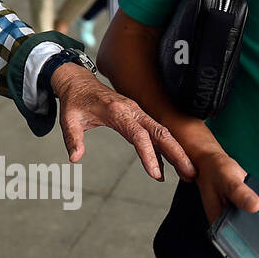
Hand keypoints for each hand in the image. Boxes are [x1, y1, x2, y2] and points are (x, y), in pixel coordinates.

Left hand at [50, 63, 194, 180]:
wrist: (78, 82)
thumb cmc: (75, 100)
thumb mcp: (68, 119)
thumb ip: (72, 138)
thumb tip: (75, 158)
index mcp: (117, 111)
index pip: (138, 135)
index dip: (149, 155)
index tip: (155, 175)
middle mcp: (132, 111)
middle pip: (160, 132)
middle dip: (177, 153)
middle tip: (190, 173)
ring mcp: (137, 113)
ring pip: (162, 132)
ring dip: (176, 151)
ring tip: (188, 173)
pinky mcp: (137, 116)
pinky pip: (154, 133)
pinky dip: (162, 149)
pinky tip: (166, 166)